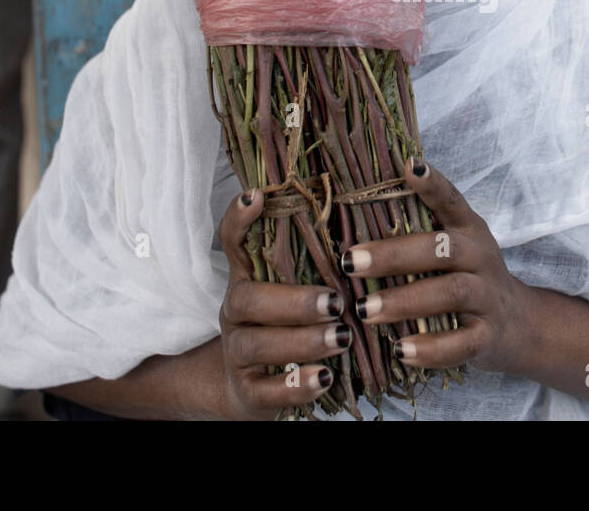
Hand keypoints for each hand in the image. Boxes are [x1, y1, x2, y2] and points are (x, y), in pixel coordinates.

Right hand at [217, 189, 353, 419]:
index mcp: (248, 280)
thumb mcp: (296, 291)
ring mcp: (237, 353)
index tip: (257, 196)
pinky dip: (294, 386)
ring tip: (342, 338)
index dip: (239, 221)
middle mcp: (235, 313)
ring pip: (256, 345)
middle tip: (336, 301)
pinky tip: (323, 379)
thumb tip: (355, 226)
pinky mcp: (246, 391)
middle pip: (247, 299)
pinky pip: (264, 390)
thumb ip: (315, 263)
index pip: (233, 244)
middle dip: (293, 300)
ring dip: (302, 341)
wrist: (250, 387)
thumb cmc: (285, 327)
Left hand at [342, 158, 531, 373]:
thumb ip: (417, 231)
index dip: (433, 184)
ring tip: (365, 310)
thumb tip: (350, 211)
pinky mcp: (488, 336)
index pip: (451, 199)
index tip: (409, 166)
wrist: (517, 324)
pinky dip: (431, 348)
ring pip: (451, 292)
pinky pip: (462, 343)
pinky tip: (401, 350)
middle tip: (351, 261)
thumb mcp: (452, 247)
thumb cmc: (466, 277)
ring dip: (405, 301)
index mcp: (467, 229)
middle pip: (442, 249)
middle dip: (394, 254)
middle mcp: (481, 257)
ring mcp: (487, 297)